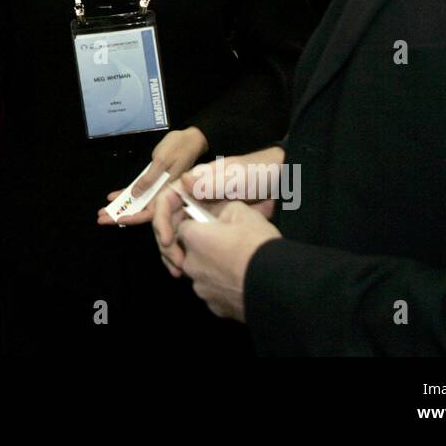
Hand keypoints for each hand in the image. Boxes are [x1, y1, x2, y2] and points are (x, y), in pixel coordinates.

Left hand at [97, 126, 207, 226]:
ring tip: (103, 211)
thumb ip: (149, 179)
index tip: (118, 220)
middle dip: (121, 215)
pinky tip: (113, 196)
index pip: (150, 212)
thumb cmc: (178, 148)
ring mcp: (158, 188)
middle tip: (101, 219)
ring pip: (138, 202)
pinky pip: (139, 191)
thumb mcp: (162, 161)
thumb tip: (135, 194)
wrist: (191, 139)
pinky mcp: (155, 180)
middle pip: (141, 210)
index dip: (134, 218)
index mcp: (168, 192)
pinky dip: (126, 193)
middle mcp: (163, 194)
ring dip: (121, 207)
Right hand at [149, 147, 283, 267]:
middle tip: (176, 264)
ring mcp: (205, 213)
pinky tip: (192, 270)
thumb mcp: (237, 176)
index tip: (167, 240)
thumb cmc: (259, 173)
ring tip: (179, 272)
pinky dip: (190, 257)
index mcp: (195, 183)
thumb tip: (183, 182)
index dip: (160, 219)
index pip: (166, 199)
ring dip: (175, 253)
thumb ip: (211, 182)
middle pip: (169, 220)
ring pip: (179, 234)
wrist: (285, 181)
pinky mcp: (216, 228)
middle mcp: (195, 198)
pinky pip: (195, 243)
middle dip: (166, 242)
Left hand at [154, 198, 279, 320]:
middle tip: (231, 247)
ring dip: (216, 271)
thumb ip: (225, 211)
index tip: (214, 227)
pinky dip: (226, 289)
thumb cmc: (258, 246)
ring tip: (240, 267)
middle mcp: (191, 265)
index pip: (185, 228)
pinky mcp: (216, 308)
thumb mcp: (244, 213)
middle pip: (193, 254)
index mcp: (194, 239)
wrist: (277, 283)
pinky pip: (216, 294)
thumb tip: (223, 215)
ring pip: (204, 276)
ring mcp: (203, 289)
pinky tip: (243, 283)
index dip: (200, 226)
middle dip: (207, 250)